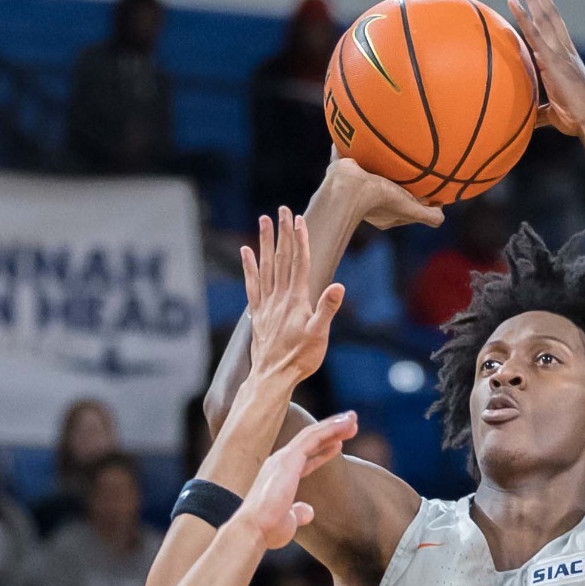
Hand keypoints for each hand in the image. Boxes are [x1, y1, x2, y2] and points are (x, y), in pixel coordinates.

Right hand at [233, 412, 356, 548]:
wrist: (253, 529)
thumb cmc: (268, 529)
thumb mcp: (289, 520)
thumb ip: (299, 512)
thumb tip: (308, 511)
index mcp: (280, 476)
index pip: (305, 458)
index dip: (323, 451)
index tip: (339, 445)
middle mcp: (280, 462)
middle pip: (310, 440)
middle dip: (331, 430)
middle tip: (352, 422)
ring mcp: (284, 458)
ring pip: (313, 434)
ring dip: (335, 425)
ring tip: (354, 419)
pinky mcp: (290, 457)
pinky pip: (314, 436)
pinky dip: (331, 428)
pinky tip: (346, 424)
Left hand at [243, 209, 342, 383]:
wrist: (273, 376)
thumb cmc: (301, 358)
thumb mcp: (320, 335)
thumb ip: (327, 309)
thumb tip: (338, 286)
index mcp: (296, 299)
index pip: (299, 262)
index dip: (300, 239)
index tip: (299, 219)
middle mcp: (279, 297)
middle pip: (282, 258)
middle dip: (283, 232)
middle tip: (282, 209)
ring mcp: (267, 304)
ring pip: (266, 266)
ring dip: (266, 242)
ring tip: (264, 220)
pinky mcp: (258, 313)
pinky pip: (252, 284)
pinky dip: (249, 266)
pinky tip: (246, 251)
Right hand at [325, 154, 443, 228]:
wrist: (347, 186)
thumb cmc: (379, 199)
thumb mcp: (410, 209)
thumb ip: (428, 215)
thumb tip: (442, 212)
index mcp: (384, 213)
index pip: (405, 208)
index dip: (418, 201)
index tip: (430, 190)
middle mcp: (369, 201)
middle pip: (390, 189)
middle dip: (401, 181)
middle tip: (415, 168)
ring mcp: (356, 183)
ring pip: (372, 171)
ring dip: (382, 163)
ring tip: (394, 148)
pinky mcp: (345, 166)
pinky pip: (355, 153)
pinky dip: (361, 145)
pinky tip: (371, 132)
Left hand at [507, 0, 584, 137]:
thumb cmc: (577, 120)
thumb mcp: (555, 114)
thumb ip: (541, 112)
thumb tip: (529, 119)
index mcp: (567, 59)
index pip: (555, 29)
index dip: (545, 11)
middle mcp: (565, 50)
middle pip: (550, 16)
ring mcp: (559, 52)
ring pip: (544, 17)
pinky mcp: (552, 59)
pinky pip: (534, 32)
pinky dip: (523, 15)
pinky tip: (513, 2)